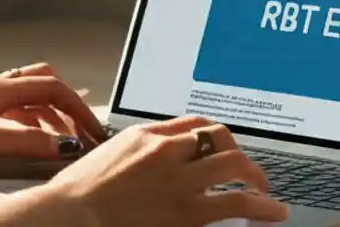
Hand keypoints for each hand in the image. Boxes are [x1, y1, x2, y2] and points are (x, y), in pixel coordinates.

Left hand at [0, 63, 105, 172]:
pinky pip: (13, 109)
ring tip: (63, 139)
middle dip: (68, 103)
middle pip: (44, 82)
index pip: (54, 87)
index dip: (79, 108)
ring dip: (51, 114)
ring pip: (28, 96)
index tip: (94, 131)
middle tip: (82, 131)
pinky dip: (31, 120)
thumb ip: (27, 143)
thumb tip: (66, 145)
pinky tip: (30, 139)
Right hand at [0, 116, 289, 226]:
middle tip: (250, 173)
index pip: (193, 123)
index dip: (215, 135)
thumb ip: (137, 150)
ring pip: (235, 167)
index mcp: (146, 135)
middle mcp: (167, 151)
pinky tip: (269, 213)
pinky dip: (259, 207)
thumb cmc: (78, 194)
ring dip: (258, 181)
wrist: (70, 217)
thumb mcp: (108, 155)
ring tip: (267, 195)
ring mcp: (180, 181)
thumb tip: (156, 155)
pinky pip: (234, 203)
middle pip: (220, 138)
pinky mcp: (187, 212)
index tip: (223, 148)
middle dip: (240, 155)